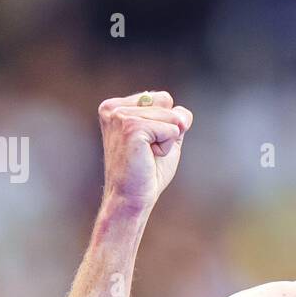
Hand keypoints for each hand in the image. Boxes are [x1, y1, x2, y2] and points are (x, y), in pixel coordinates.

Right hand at [98, 90, 193, 211]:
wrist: (132, 199)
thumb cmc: (147, 172)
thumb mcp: (166, 137)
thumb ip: (176, 118)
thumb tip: (182, 116)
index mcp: (116, 106)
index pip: (162, 97)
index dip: (166, 123)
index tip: (146, 143)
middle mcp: (114, 107)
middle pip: (166, 101)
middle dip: (167, 129)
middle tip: (147, 151)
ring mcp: (120, 116)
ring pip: (170, 117)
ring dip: (166, 141)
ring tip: (146, 155)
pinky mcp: (131, 127)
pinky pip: (171, 129)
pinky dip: (166, 147)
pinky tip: (148, 158)